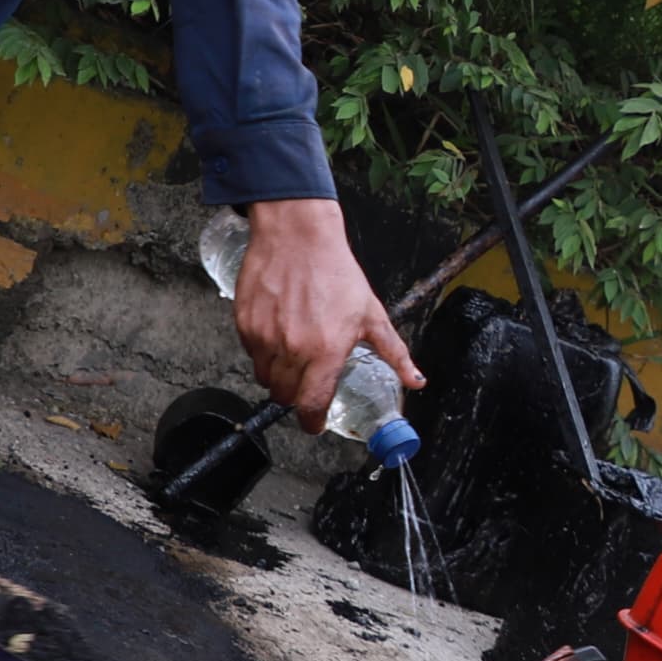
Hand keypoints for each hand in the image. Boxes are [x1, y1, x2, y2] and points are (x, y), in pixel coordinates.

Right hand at [234, 197, 415, 423]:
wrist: (298, 236)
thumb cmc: (336, 272)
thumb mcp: (372, 315)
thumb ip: (394, 354)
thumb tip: (416, 381)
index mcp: (325, 352)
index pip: (311, 405)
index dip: (312, 421)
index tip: (314, 423)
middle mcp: (292, 350)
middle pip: (285, 396)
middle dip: (296, 396)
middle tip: (306, 381)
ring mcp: (264, 338)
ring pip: (265, 378)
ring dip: (278, 375)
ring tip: (293, 353)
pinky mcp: (245, 324)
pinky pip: (251, 353)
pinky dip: (262, 352)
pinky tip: (278, 333)